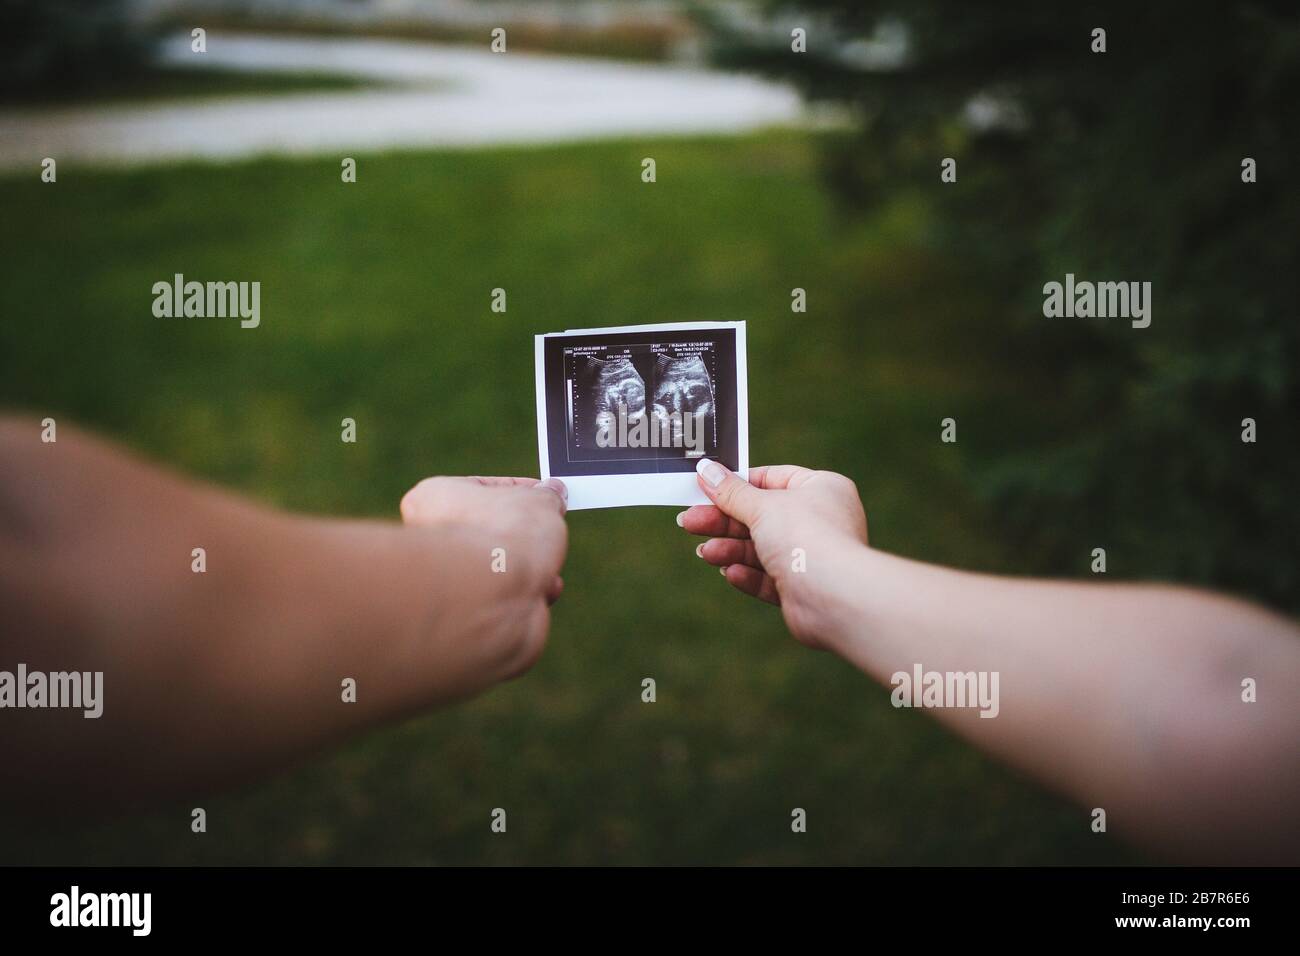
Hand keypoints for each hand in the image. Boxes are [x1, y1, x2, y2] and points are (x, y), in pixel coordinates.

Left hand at [400, 475, 567, 678]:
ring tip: (547, 567)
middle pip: (490, 530)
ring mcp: (443, 580)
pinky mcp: (461, 613)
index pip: (482, 488)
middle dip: (524, 535)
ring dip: (529, 567)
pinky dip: (525, 593)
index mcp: (432, 498)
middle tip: (548, 530)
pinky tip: (542, 590)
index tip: (546, 495)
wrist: (497, 596)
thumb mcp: (540, 501)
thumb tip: (553, 493)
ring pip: (497, 566)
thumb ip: (548, 496)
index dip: (521, 490)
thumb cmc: (507, 536)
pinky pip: (500, 595)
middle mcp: (427, 538)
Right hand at [678, 461, 866, 647]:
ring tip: (706, 553)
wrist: (834, 597)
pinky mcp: (804, 588)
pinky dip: (749, 575)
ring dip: (731, 550)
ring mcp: (813, 555)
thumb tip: (706, 470)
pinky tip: (731, 573)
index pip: (772, 479)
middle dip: (723, 522)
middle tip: (688, 522)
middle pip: (762, 516)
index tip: (705, 488)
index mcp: (821, 489)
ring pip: (762, 549)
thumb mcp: (761, 506)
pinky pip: (770, 578)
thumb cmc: (807, 537)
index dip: (737, 484)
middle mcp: (821, 520)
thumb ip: (731, 492)